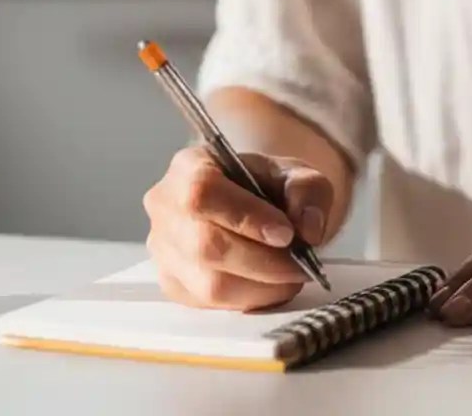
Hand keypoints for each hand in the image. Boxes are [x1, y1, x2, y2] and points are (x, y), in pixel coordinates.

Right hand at [143, 146, 333, 310]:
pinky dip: (249, 300)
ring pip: (209, 284)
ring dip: (261, 287)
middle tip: (301, 264)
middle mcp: (165, 208)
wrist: (249, 205)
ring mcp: (163, 250)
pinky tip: (267, 285)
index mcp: (187, 167)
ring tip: (288, 276)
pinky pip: (211, 304)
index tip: (286, 234)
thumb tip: (308, 228)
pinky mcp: (172, 283)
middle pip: (206, 246)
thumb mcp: (294, 172)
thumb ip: (307, 190)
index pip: (202, 194)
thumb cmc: (265, 186)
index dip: (245, 218)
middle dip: (264, 262)